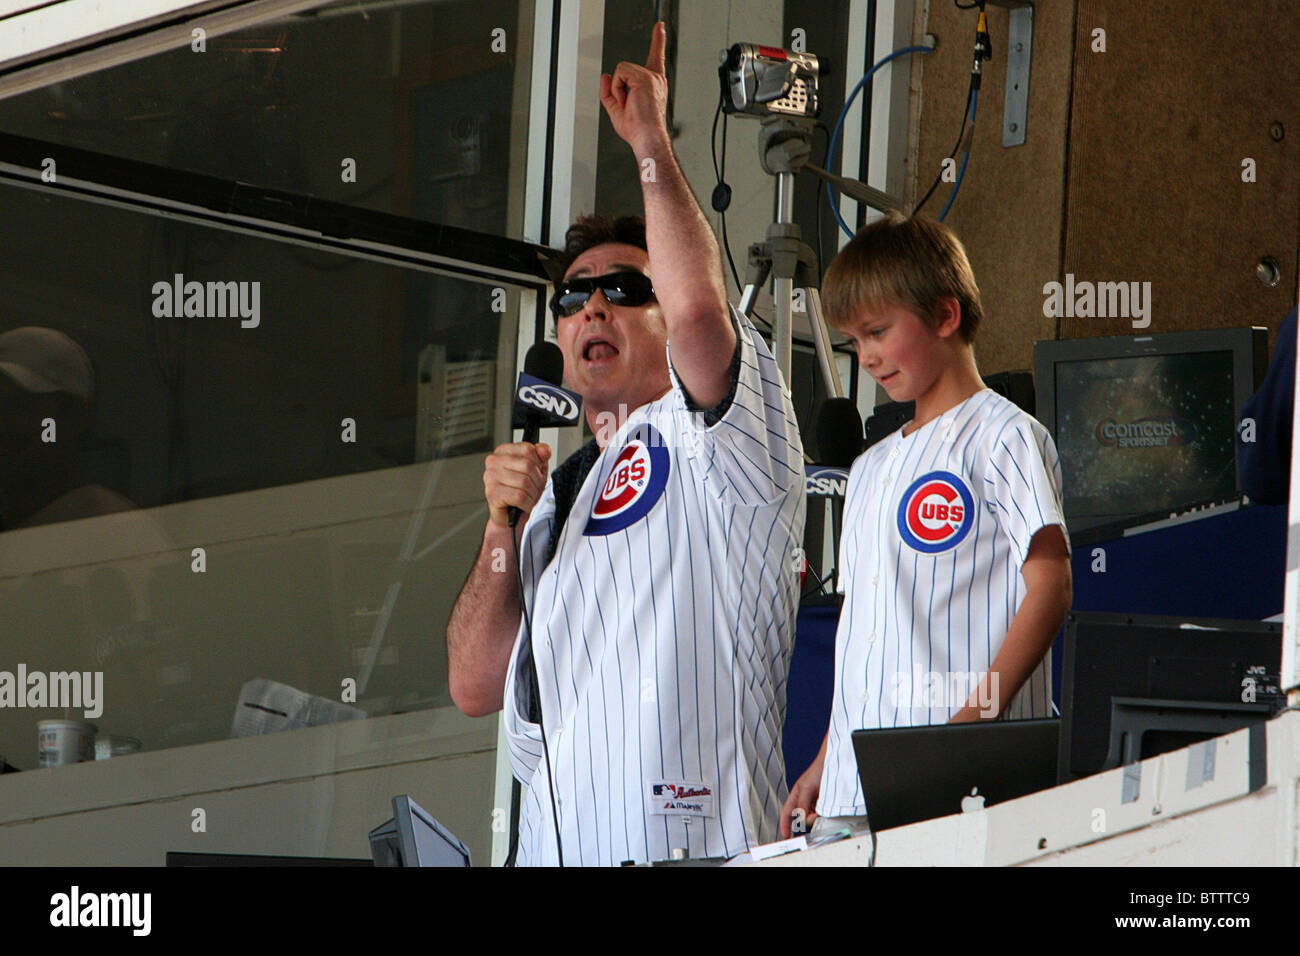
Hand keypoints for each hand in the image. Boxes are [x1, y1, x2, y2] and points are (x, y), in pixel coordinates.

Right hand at [483, 442, 551, 527]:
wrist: (511, 516)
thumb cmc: (520, 491)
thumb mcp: (536, 470)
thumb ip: (541, 455)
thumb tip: (544, 450)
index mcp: (502, 452)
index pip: (527, 449)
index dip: (538, 463)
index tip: (536, 472)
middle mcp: (493, 462)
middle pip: (527, 465)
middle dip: (537, 481)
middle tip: (533, 489)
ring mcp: (491, 477)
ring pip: (524, 482)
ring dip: (532, 494)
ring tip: (528, 497)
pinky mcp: (492, 493)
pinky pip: (519, 496)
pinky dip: (527, 503)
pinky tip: (523, 504)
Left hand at [598, 21, 668, 153]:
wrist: (647, 138)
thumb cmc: (638, 129)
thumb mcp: (617, 109)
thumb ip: (609, 91)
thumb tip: (604, 76)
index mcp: (652, 85)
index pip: (655, 59)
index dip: (657, 42)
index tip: (660, 27)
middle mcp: (655, 79)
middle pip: (625, 68)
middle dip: (617, 89)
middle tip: (629, 107)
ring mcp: (650, 76)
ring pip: (620, 71)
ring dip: (618, 90)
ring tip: (630, 104)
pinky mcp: (645, 77)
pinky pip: (620, 73)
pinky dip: (618, 88)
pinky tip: (629, 99)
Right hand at [780, 761, 822, 838]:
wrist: (832, 766)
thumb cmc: (817, 771)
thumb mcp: (806, 788)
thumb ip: (802, 804)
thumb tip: (801, 819)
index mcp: (795, 797)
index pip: (786, 814)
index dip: (784, 825)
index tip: (785, 836)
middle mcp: (804, 802)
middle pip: (801, 819)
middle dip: (805, 821)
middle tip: (813, 817)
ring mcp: (815, 804)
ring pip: (811, 819)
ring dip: (815, 818)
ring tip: (820, 810)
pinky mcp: (824, 806)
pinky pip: (821, 816)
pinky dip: (822, 816)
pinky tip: (825, 811)